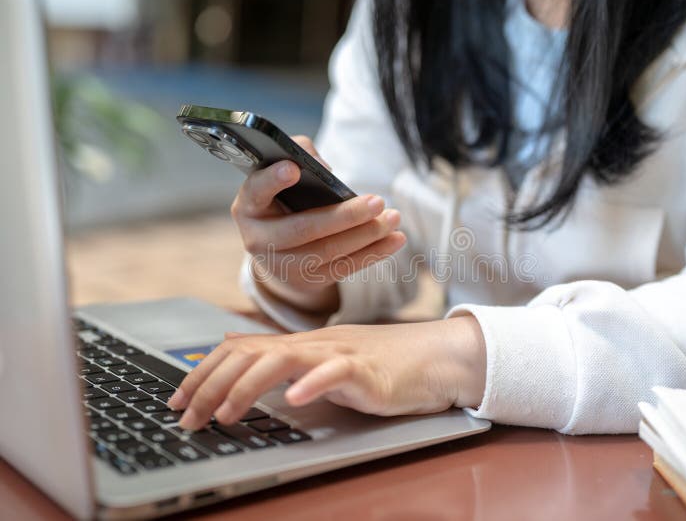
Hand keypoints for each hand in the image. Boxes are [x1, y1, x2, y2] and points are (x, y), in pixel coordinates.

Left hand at [168, 316, 486, 430]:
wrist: (431, 355)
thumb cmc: (379, 363)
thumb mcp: (320, 358)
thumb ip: (276, 353)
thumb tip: (231, 345)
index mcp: (298, 343)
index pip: (238, 351)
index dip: (202, 374)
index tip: (176, 402)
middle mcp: (311, 344)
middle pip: (250, 355)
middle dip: (210, 386)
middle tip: (186, 418)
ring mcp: (337, 354)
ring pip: (282, 361)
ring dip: (247, 388)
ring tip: (224, 415)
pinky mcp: (366, 370)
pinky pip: (336, 372)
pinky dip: (313, 384)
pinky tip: (295, 400)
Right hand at [232, 135, 406, 314]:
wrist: (278, 250)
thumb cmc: (284, 202)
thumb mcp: (281, 179)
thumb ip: (300, 157)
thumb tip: (326, 169)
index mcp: (248, 207)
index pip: (256, 191)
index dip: (273, 180)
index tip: (294, 169)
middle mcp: (259, 239)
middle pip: (304, 229)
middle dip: (344, 216)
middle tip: (377, 201)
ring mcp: (283, 265)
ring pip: (329, 251)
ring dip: (366, 235)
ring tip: (393, 217)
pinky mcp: (307, 281)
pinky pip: (344, 268)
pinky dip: (373, 253)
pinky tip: (395, 239)